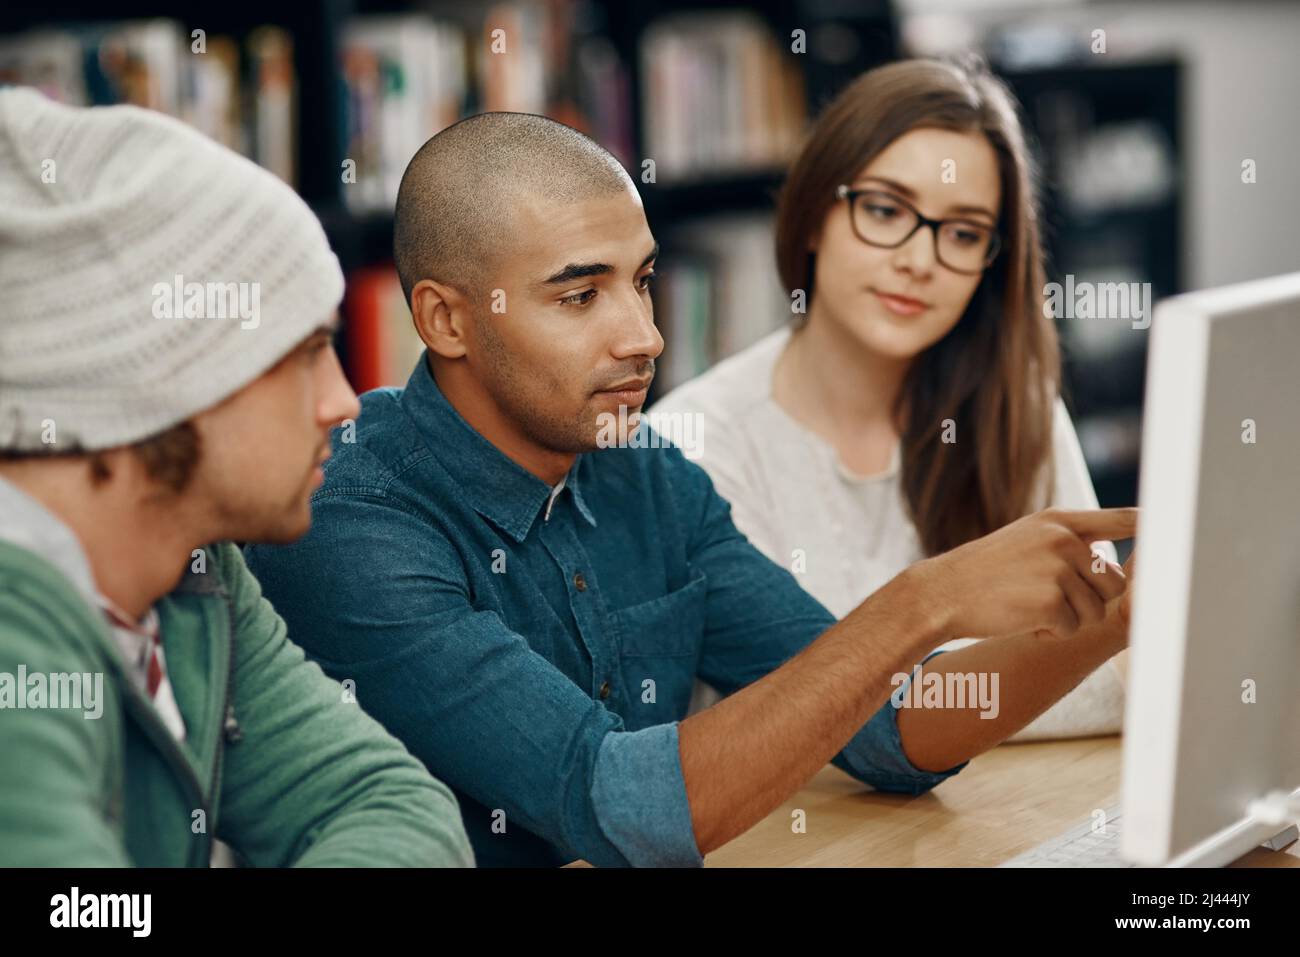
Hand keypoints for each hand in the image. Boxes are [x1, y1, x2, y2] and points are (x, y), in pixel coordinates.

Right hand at [909, 507, 1138, 641]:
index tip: (1178, 530)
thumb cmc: (983, 571)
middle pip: (1114, 583)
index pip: (1123, 519)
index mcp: (1059, 522)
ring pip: (1095, 610)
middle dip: (1092, 601)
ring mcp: (1058, 570)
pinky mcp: (1050, 602)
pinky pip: (1072, 629)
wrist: (941, 593)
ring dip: (1070, 619)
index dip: (1153, 526)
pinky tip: (1024, 621)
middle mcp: (1064, 541)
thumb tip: (1111, 563)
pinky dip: (1051, 633)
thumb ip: (1066, 543)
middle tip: (1054, 602)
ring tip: (1032, 609)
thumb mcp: (1025, 540)